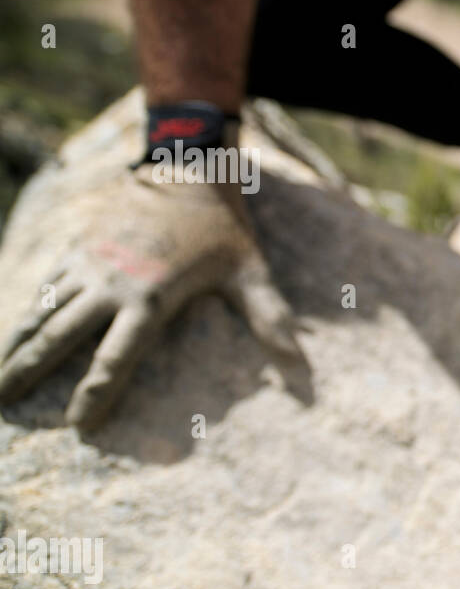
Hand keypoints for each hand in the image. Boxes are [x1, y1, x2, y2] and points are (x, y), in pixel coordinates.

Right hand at [0, 164, 298, 429]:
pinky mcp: (80, 248)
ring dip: (17, 347)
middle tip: (1, 407)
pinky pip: (47, 288)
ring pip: (44, 313)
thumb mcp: (252, 272)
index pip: (119, 354)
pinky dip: (28, 314)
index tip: (78, 422)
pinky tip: (14, 337)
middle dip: (29, 372)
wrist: (186, 166)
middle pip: (61, 337)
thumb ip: (270, 319)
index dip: (97, 390)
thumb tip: (301, 366)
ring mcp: (91, 265)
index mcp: (153, 296)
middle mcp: (113, 284)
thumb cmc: (224, 227)